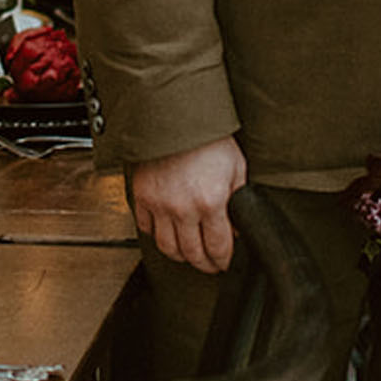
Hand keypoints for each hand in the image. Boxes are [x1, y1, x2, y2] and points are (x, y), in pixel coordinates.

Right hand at [128, 137, 245, 273]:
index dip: (224, 261)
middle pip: (193, 254)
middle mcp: (183, 208)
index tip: (225, 263)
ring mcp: (159, 204)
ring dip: (180, 256)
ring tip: (189, 254)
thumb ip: (238, 199)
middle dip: (205, 264)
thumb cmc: (207, 136)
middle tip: (210, 265)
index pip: (218, 247)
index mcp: (210, 201)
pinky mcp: (142, 197)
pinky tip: (167, 233)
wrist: (176, 115)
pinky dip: (156, 236)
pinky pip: (146, 228)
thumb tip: (237, 225)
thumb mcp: (236, 167)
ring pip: (167, 248)